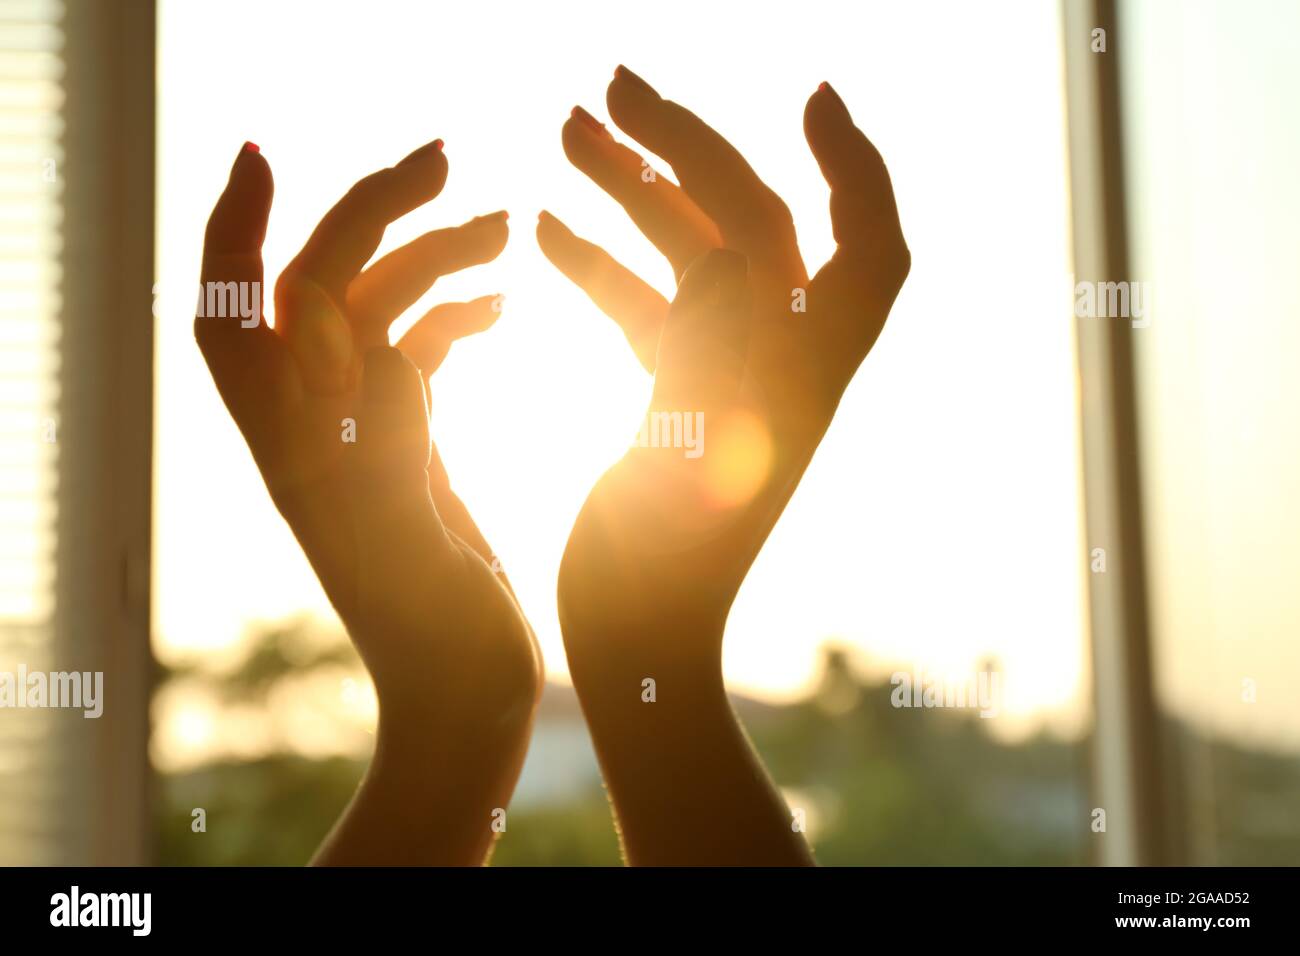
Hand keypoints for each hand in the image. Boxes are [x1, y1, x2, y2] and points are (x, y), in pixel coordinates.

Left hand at [198, 141, 540, 863]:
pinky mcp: (410, 450)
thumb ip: (380, 444)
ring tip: (506, 226)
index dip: (237, 230)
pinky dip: (455, 313)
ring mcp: (365, 436)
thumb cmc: (435, 646)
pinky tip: (503, 303)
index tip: (268, 155)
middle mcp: (318, 431)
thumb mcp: (402, 548)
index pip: (241, 314)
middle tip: (446, 160)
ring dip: (433, 258)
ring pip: (381, 313)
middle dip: (373, 213)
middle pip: (321, 290)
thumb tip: (374, 337)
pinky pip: (419, 353)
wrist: (465, 699)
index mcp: (297, 449)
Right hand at [538, 70, 907, 863]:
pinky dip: (605, 264)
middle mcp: (778, 363)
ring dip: (635, 191)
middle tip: (610, 88)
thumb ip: (712, 355)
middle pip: (753, 226)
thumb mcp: (687, 464)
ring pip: (694, 257)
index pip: (863, 244)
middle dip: (688, 147)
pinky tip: (543, 233)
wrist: (635, 653)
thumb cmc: (656, 581)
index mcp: (800, 373)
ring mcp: (728, 378)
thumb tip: (737, 251)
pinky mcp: (678, 400)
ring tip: (563, 130)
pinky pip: (651, 308)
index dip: (852, 164)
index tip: (810, 93)